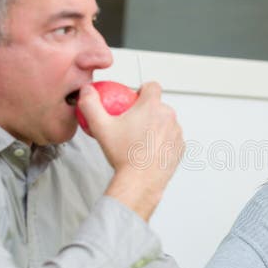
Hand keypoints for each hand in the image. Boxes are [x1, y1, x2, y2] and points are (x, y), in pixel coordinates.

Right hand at [78, 81, 183, 219]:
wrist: (139, 181)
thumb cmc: (124, 155)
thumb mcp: (100, 127)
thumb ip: (91, 104)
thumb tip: (87, 91)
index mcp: (152, 106)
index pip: (152, 86)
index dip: (142, 91)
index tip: (134, 100)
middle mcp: (168, 116)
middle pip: (157, 105)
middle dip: (146, 111)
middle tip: (132, 125)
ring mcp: (176, 132)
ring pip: (166, 121)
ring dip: (156, 126)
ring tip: (140, 140)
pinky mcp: (180, 147)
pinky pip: (171, 137)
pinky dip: (163, 141)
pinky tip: (150, 150)